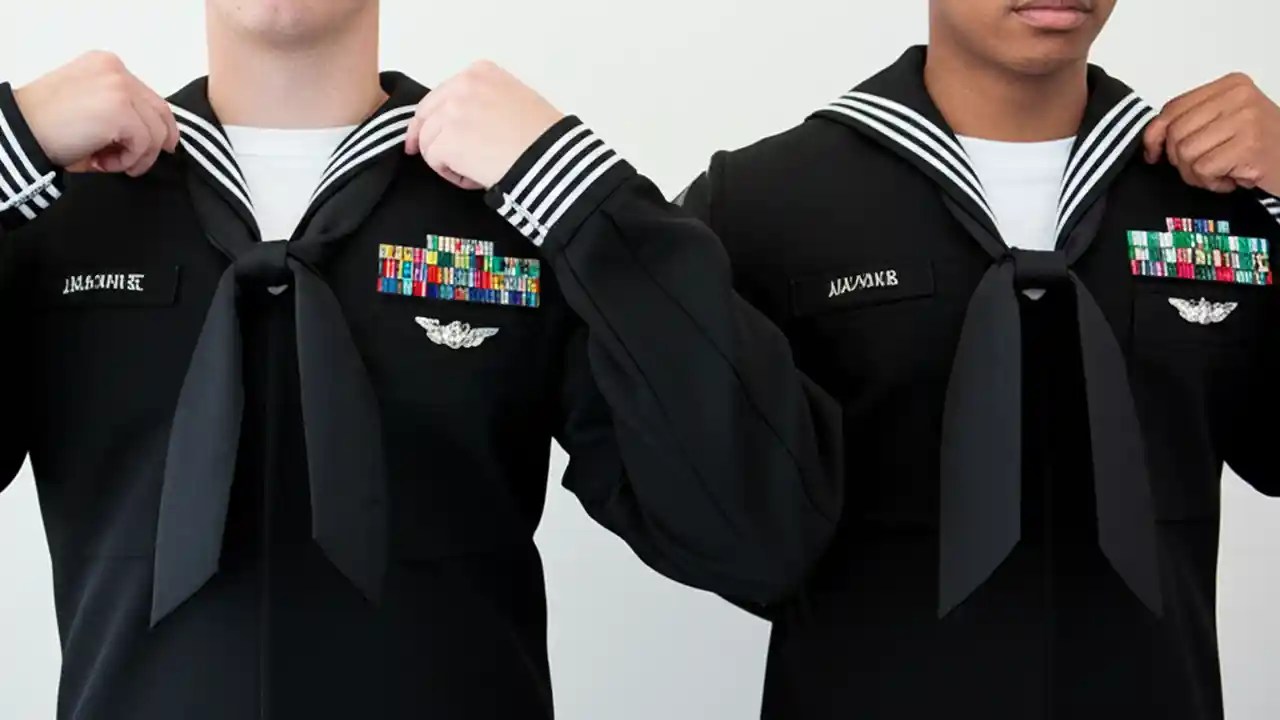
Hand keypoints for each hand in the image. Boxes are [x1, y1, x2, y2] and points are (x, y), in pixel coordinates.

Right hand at [13, 51, 178, 175]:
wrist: (21, 130)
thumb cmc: (46, 125)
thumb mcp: (91, 108)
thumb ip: (121, 112)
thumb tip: (153, 139)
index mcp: (107, 65)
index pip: (149, 97)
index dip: (157, 125)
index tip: (156, 146)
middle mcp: (116, 70)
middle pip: (160, 112)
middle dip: (155, 143)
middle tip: (137, 163)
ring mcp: (120, 88)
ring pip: (156, 132)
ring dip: (137, 155)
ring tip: (108, 162)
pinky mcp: (121, 109)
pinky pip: (144, 143)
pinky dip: (129, 160)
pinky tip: (103, 162)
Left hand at [405, 61, 564, 189]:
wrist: (548, 156)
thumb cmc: (542, 136)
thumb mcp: (514, 98)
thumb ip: (484, 100)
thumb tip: (462, 124)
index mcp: (480, 72)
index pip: (442, 94)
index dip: (435, 116)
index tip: (429, 132)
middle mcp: (462, 85)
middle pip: (426, 114)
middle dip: (424, 136)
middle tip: (426, 155)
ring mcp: (451, 111)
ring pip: (427, 140)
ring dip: (445, 159)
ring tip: (474, 170)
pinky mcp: (446, 139)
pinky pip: (434, 160)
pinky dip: (451, 174)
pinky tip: (474, 177)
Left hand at [1143, 73, 1279, 195]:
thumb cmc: (1261, 146)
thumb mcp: (1226, 123)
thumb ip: (1191, 122)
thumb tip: (1152, 139)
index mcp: (1229, 85)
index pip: (1172, 108)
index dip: (1155, 135)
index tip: (1154, 154)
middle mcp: (1238, 96)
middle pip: (1176, 132)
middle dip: (1181, 160)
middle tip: (1204, 167)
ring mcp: (1245, 119)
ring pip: (1186, 153)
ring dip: (1198, 174)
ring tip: (1221, 172)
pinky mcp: (1249, 145)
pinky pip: (1203, 169)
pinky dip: (1213, 182)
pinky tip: (1232, 179)